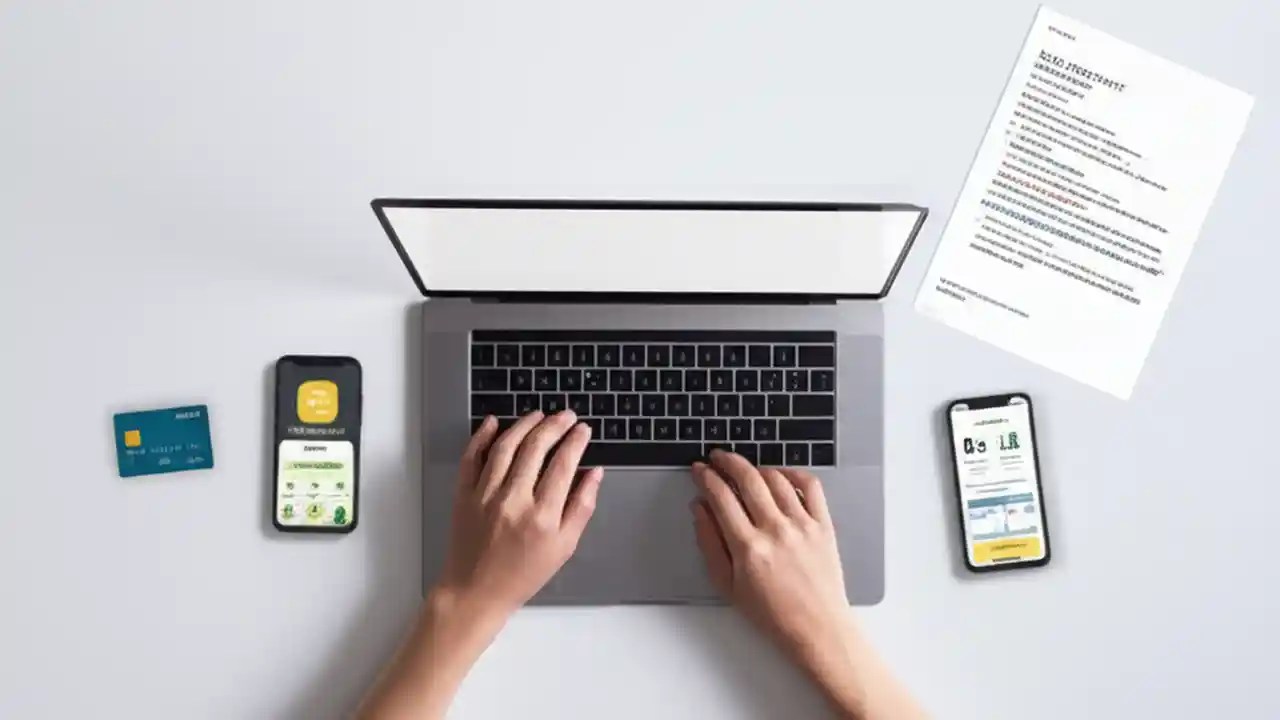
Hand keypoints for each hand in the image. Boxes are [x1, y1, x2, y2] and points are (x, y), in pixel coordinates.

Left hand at [436, 410, 602, 618]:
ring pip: (506, 446)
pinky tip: (494, 423)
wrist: (475, 592)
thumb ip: (582, 507)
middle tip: (566, 416)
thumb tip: (595, 473)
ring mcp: (485, 495)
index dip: (575, 441)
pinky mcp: (463, 495)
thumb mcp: (564, 547)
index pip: (563, 465)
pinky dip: (482, 436)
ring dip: (524, 424)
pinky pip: (472, 458)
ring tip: (539, 414)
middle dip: (554, 425)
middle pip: (536, 448)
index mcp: (542, 516)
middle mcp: (513, 501)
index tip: (583, 430)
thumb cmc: (522, 574)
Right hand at [690, 451, 849, 672]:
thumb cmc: (771, 612)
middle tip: (717, 457)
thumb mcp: (727, 585)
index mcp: (748, 547)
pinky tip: (781, 475)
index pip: (721, 497)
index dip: (706, 477)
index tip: (700, 469)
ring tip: (746, 470)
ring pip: (776, 478)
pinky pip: (810, 486)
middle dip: (727, 461)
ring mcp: (802, 525)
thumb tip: (699, 508)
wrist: (816, 627)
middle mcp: (775, 531)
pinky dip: (793, 473)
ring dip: (756, 468)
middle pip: (747, 479)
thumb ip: (709, 543)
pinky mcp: (823, 525)